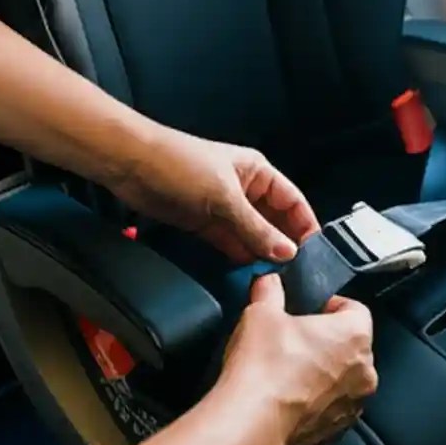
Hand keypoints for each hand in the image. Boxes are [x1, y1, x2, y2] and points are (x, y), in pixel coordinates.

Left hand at [108, 126, 318, 262]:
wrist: (130, 164)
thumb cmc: (179, 166)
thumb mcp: (224, 199)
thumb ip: (256, 229)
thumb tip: (287, 252)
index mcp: (258, 172)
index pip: (293, 202)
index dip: (305, 227)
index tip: (315, 255)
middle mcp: (245, 190)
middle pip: (274, 221)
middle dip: (284, 245)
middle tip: (296, 275)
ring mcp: (223, 208)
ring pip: (251, 235)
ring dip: (260, 254)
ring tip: (275, 280)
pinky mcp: (203, 223)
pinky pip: (229, 243)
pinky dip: (238, 256)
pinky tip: (247, 274)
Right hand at [216, 274, 377, 444]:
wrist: (253, 425)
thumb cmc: (264, 368)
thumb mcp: (261, 313)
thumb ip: (270, 291)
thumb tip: (268, 282)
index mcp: (355, 335)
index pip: (356, 309)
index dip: (332, 305)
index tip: (312, 308)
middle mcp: (364, 372)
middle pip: (352, 345)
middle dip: (327, 340)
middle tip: (294, 338)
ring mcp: (353, 406)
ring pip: (344, 380)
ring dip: (324, 373)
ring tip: (288, 371)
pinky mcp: (336, 433)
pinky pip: (331, 408)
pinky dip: (315, 402)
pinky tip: (287, 398)